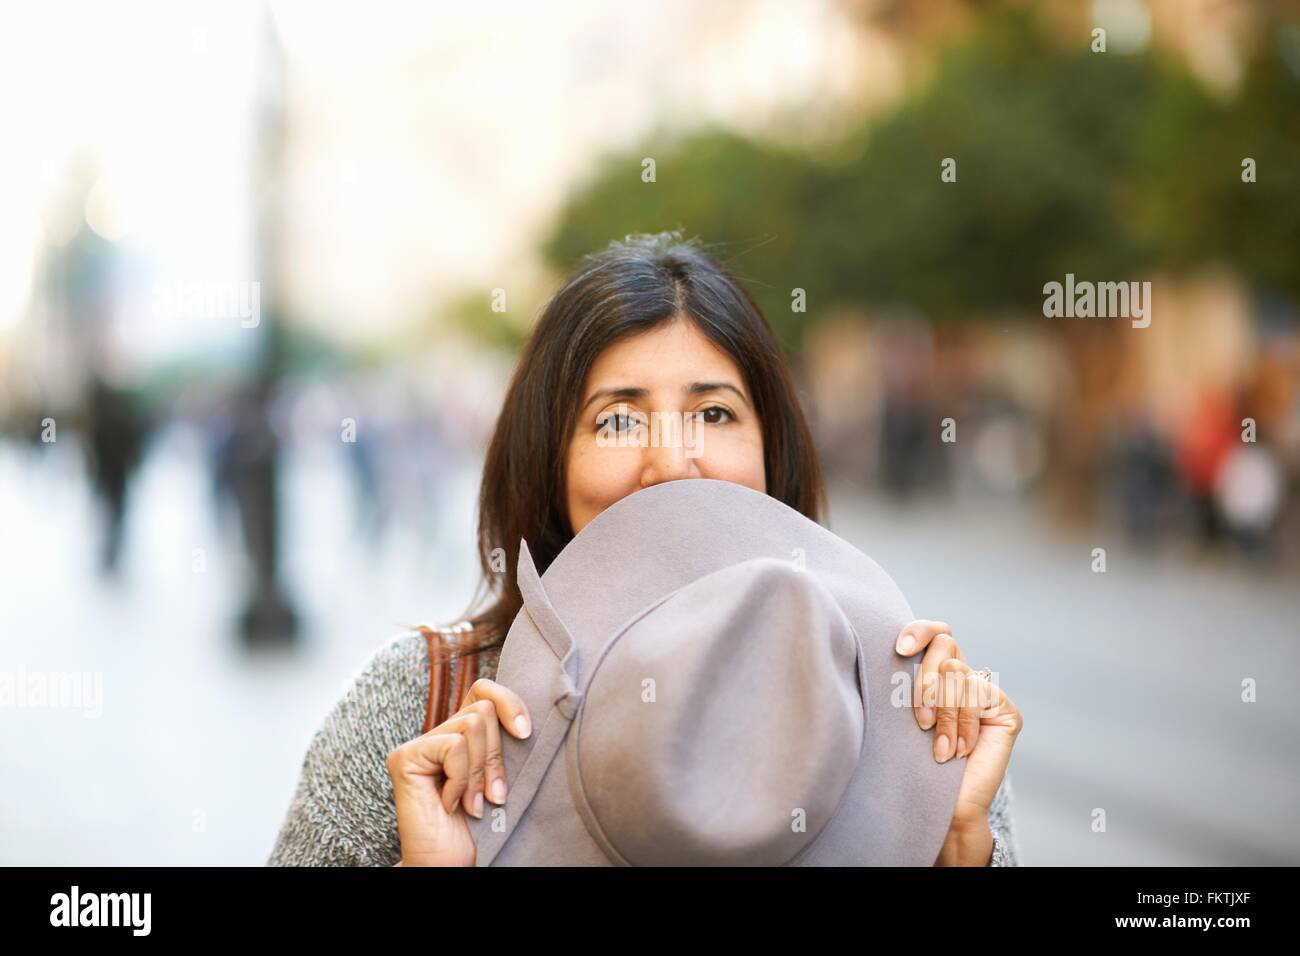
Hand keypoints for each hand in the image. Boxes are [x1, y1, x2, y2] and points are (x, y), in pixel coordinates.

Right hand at [387, 678, 531, 866]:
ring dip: (480, 772)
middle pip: (482, 709)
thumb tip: (522, 718)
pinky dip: (461, 779)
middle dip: (495, 755)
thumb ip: (500, 743)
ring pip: (471, 724)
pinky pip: (454, 747)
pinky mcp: (405, 757)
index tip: (524, 733)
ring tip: (472, 802)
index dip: (508, 701)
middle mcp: (435, 734)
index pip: (483, 689)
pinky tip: (450, 803)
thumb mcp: (498, 775)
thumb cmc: (477, 827)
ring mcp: (417, 745)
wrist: (447, 862)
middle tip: (492, 794)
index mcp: (458, 733)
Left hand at [895, 621, 1023, 863]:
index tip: (901, 650)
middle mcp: (964, 677)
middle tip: (920, 720)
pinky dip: (964, 725)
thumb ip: (904, 678)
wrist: (939, 805)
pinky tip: (959, 751)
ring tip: (939, 746)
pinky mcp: (1005, 711)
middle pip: (946, 644)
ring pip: (958, 671)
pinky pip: (978, 695)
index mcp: (937, 673)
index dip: (920, 631)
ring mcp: (986, 693)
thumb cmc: (912, 761)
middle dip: (925, 680)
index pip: (936, 633)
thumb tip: (897, 646)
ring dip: (944, 713)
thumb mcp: (900, 712)